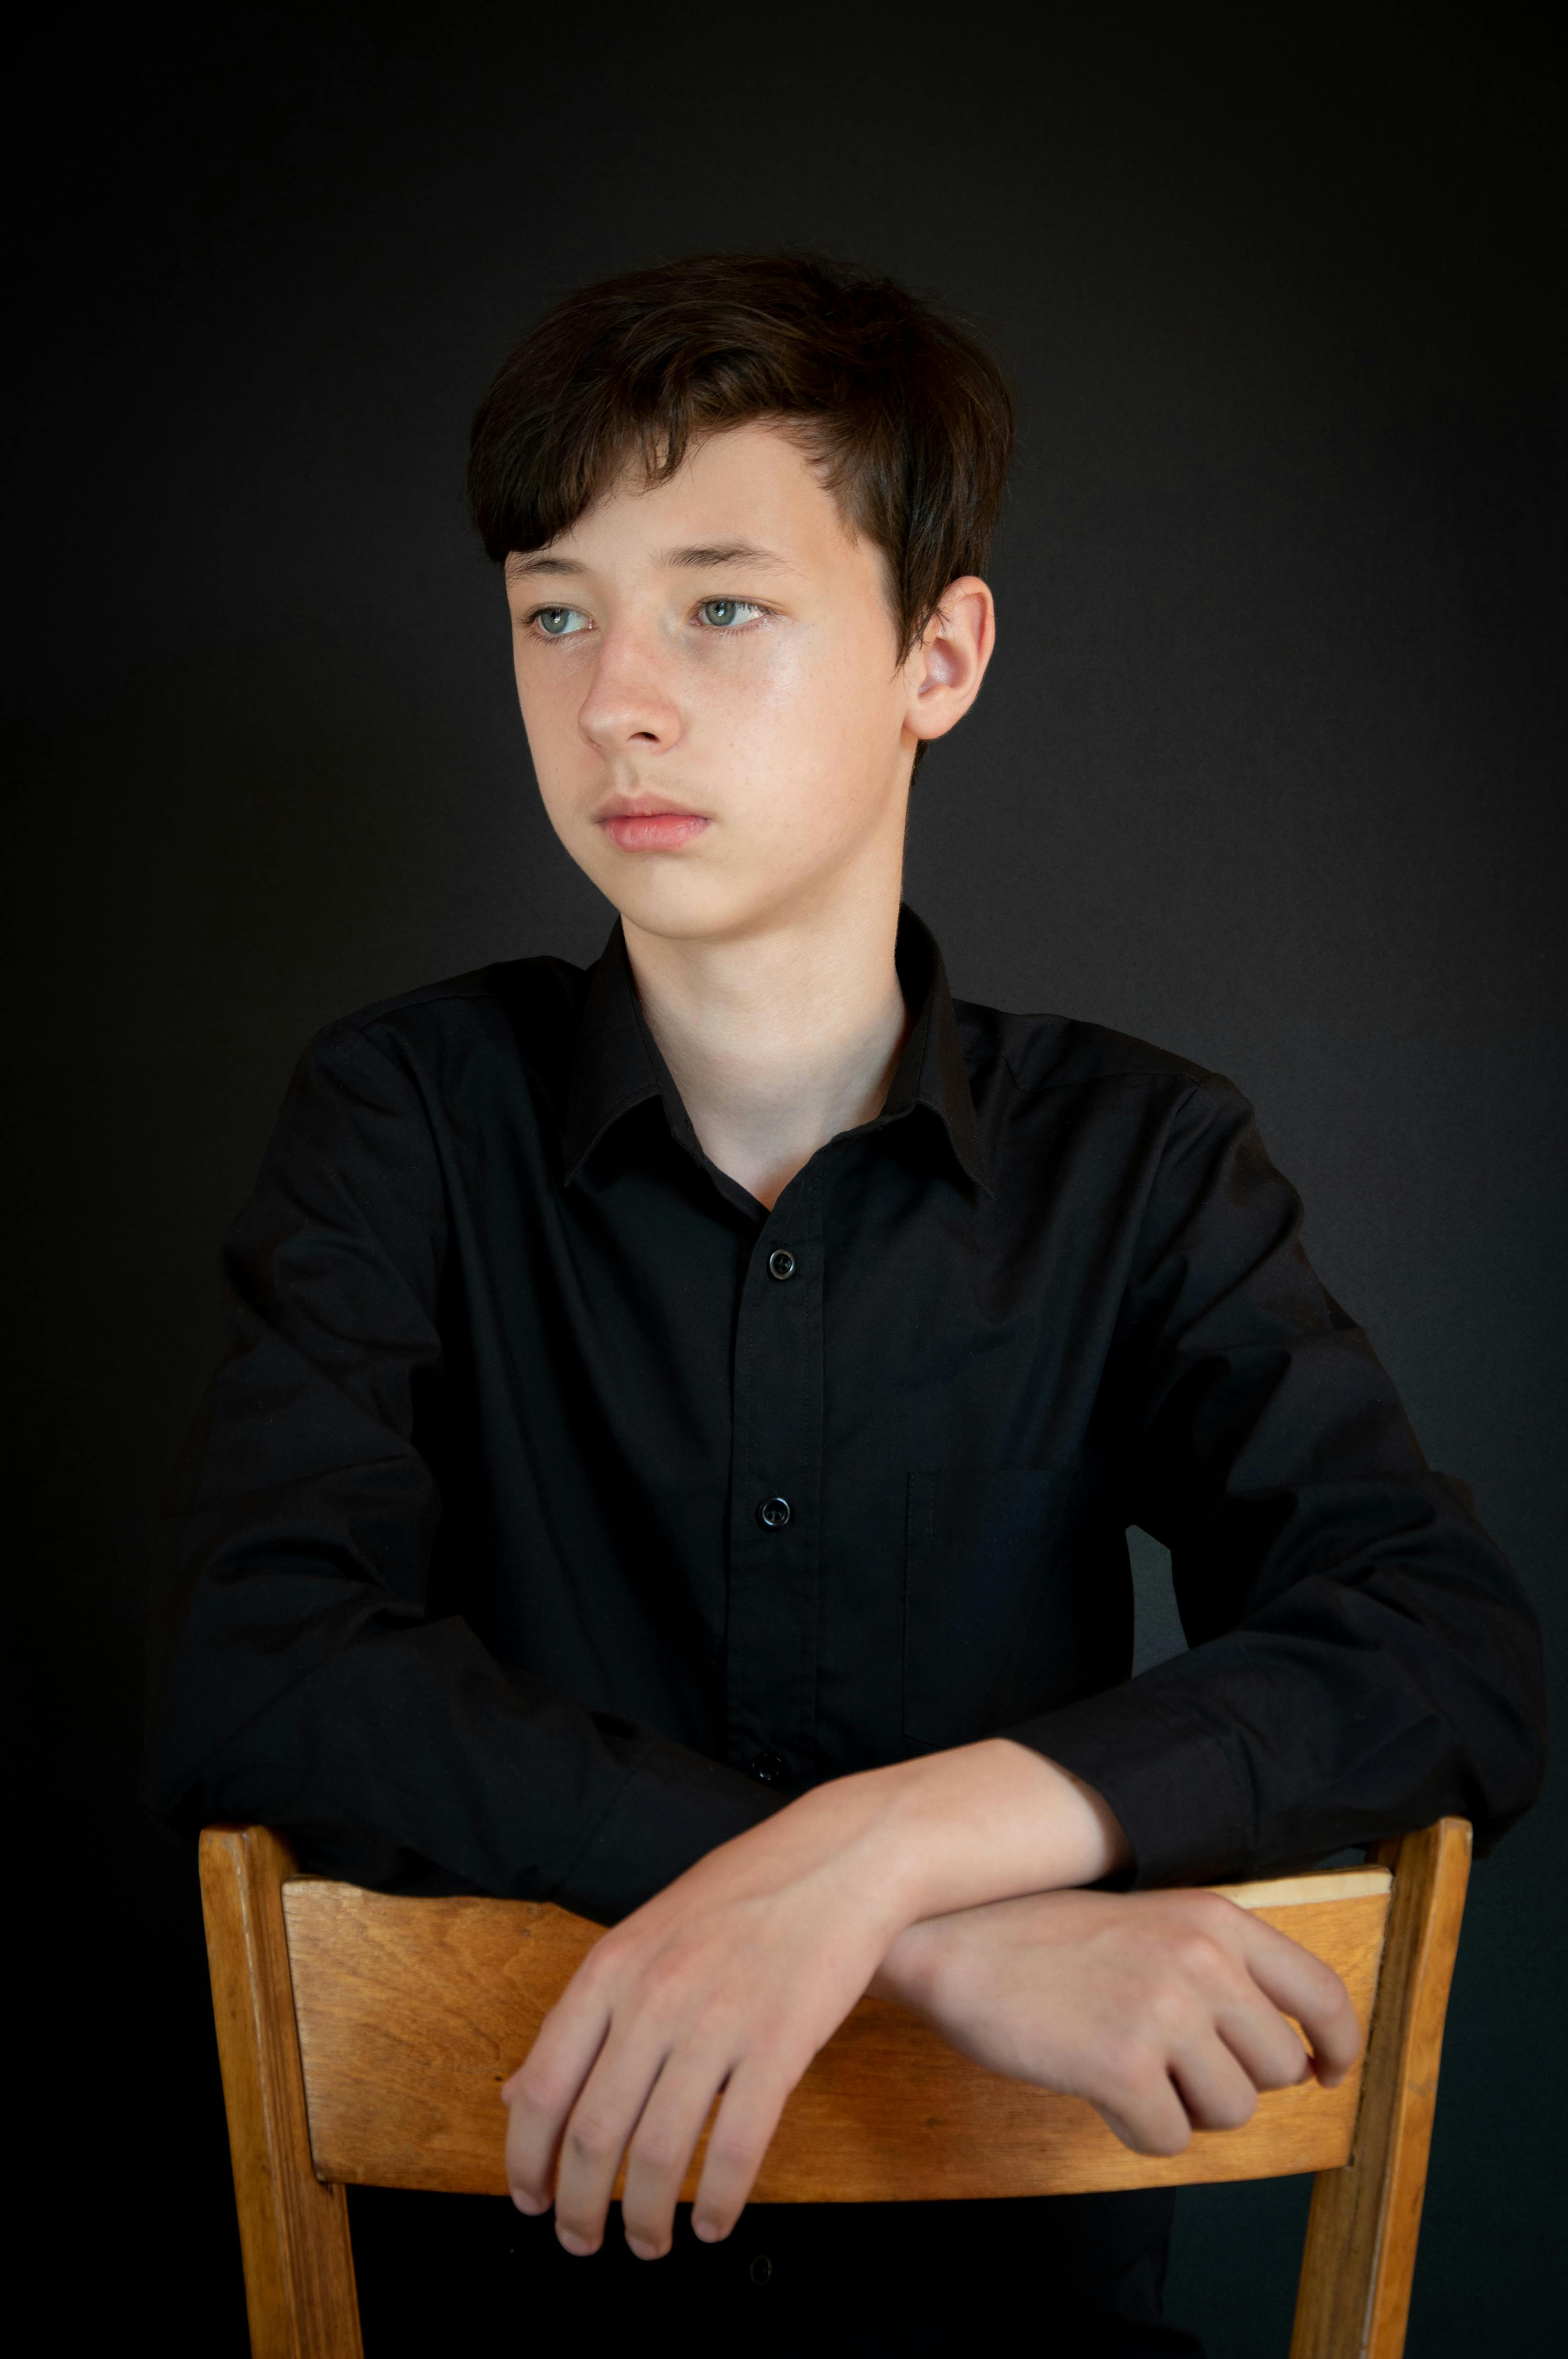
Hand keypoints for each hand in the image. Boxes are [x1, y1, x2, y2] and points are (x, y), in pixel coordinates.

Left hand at [501, 1740, 1126, 2259]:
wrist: (839, 1856)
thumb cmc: (742, 1894)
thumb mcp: (645, 1935)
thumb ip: (586, 2013)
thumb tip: (519, 2093)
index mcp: (612, 1968)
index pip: (544, 2085)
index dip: (528, 2159)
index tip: (529, 2200)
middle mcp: (654, 1996)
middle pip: (595, 2134)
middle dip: (580, 2206)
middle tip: (583, 2241)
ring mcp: (718, 2020)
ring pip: (662, 2153)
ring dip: (647, 2218)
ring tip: (649, 2243)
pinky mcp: (780, 2042)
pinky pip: (738, 2146)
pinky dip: (720, 2201)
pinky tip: (713, 2224)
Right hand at [871, 1885, 1361, 2153]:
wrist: (953, 1941)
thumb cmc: (1045, 1937)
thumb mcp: (1150, 1922)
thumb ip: (1217, 1967)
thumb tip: (1289, 2048)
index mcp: (1215, 1919)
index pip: (1321, 1992)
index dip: (1339, 2045)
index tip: (1327, 2073)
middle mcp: (1202, 1961)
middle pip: (1279, 2068)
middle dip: (1235, 2082)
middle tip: (1175, 2064)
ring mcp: (1165, 2013)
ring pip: (1231, 2113)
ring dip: (1187, 2108)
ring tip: (1131, 2068)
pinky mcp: (1123, 2067)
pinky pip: (1168, 2141)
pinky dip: (1137, 2129)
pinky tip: (1097, 2088)